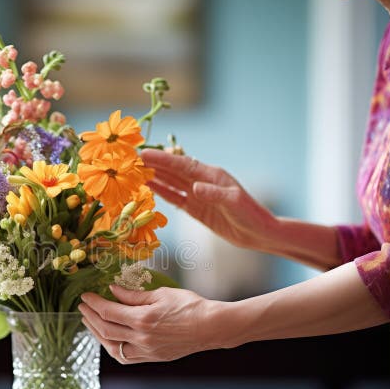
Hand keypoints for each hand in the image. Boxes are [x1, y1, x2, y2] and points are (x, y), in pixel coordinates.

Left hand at [78, 285, 229, 363]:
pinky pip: (126, 357)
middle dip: (90, 318)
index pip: (108, 312)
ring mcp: (146, 351)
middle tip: (82, 308)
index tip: (85, 296)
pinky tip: (110, 340)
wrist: (211, 327)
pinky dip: (113, 348)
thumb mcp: (161, 294)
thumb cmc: (190, 306)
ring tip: (91, 323)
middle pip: (106, 330)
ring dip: (98, 335)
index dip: (93, 303)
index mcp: (142, 320)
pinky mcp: (152, 357)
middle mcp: (141, 338)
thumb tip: (112, 290)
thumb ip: (133, 295)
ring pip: (112, 347)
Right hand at [140, 148, 277, 250]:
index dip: (162, 159)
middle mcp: (202, 181)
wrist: (257, 233)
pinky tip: (149, 187)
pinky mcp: (196, 208)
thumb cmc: (250, 215)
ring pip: (171, 182)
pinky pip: (175, 198)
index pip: (181, 164)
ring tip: (134, 171)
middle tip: (131, 159)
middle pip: (173, 170)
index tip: (144, 154)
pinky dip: (162, 191)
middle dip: (153, 164)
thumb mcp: (234, 203)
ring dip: (154, 176)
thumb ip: (214, 194)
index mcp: (211, 175)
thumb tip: (195, 187)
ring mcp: (198, 194)